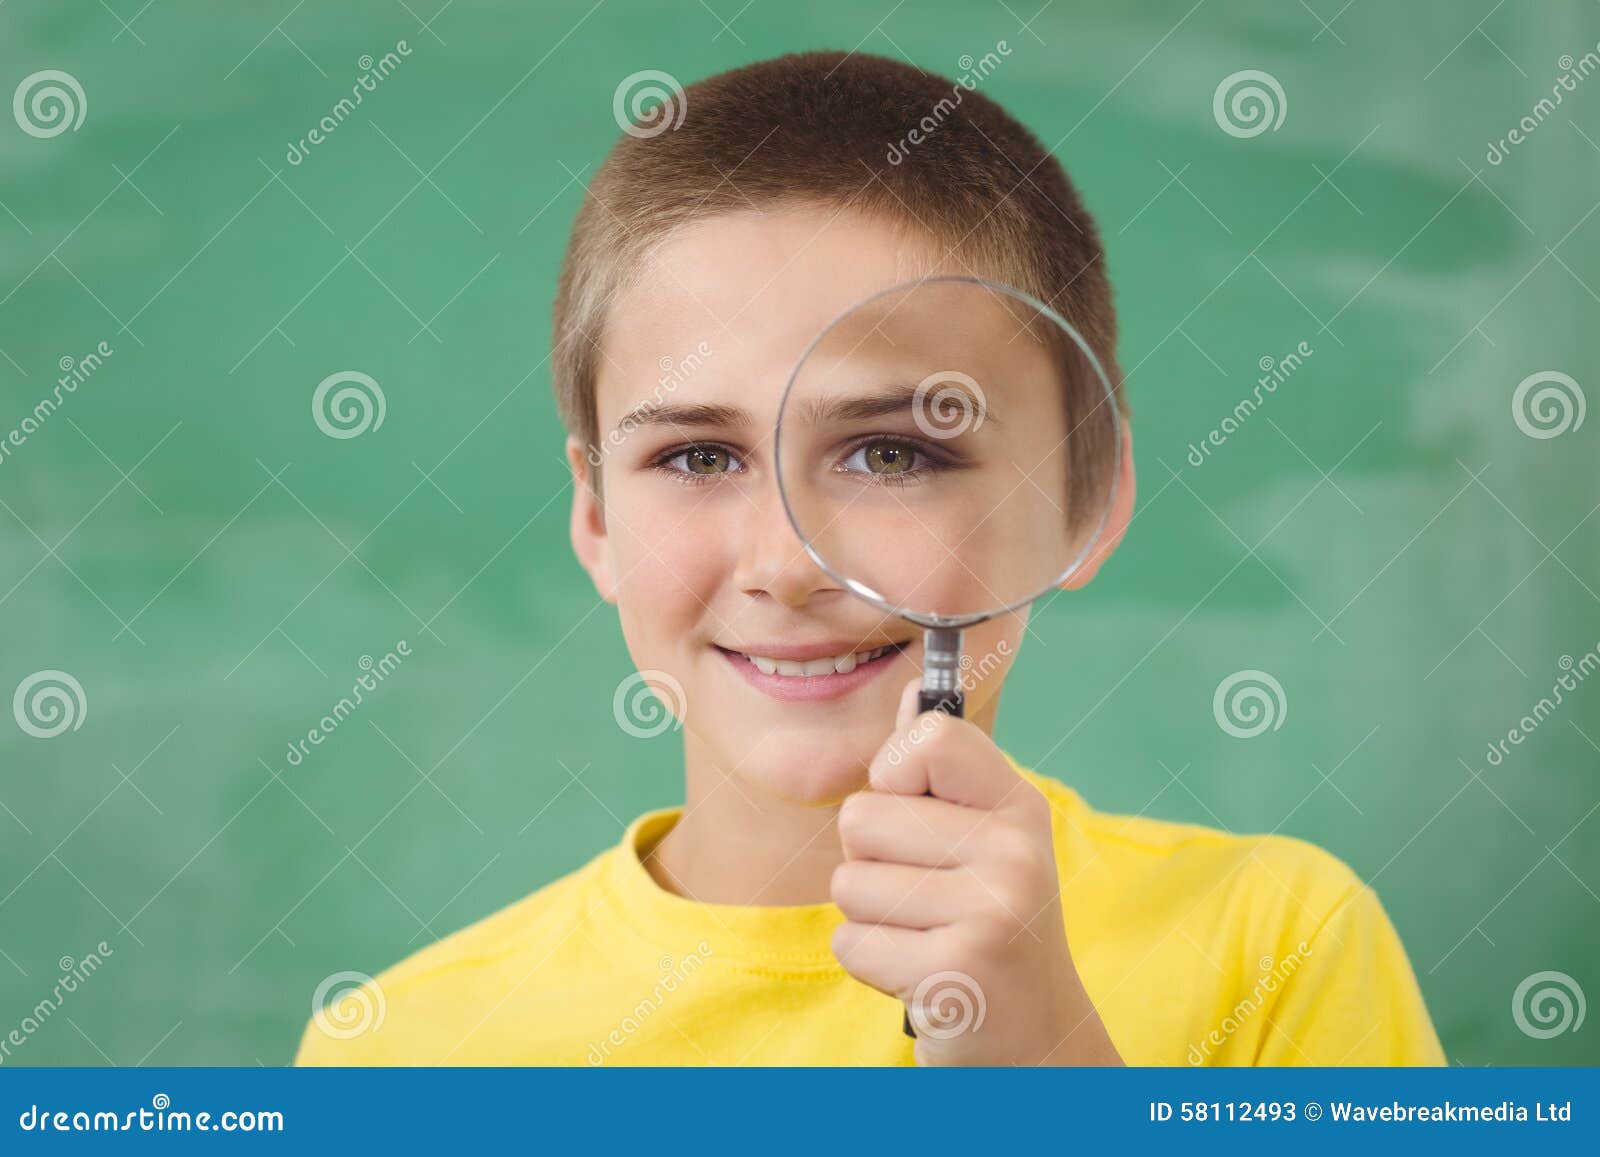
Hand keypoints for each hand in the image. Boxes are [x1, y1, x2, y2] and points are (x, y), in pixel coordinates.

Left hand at [829, 678, 1122, 1065]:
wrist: (1035, 1040)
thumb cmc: (988, 925)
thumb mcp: (981, 838)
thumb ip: (940, 769)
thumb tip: (913, 691)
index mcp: (1017, 806)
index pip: (929, 736)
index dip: (892, 774)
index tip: (915, 813)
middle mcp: (1015, 850)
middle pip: (862, 816)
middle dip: (869, 863)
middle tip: (923, 901)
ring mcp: (991, 910)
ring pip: (848, 883)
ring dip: (870, 919)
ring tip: (925, 938)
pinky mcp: (957, 971)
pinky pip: (850, 942)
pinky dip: (870, 965)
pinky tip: (920, 976)